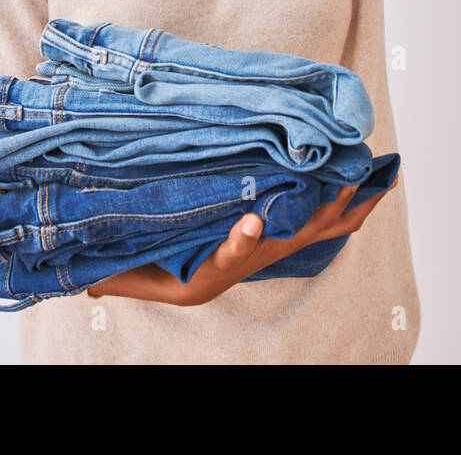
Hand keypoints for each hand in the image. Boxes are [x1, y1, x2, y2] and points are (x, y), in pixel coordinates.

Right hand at [85, 172, 398, 305]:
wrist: (189, 281)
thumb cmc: (160, 267)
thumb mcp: (132, 274)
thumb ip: (112, 277)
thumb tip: (85, 288)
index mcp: (218, 267)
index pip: (231, 256)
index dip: (243, 242)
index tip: (251, 223)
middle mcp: (256, 256)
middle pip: (297, 236)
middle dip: (324, 209)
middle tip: (349, 180)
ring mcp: (278, 244)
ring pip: (322, 227)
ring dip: (349, 201)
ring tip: (376, 172)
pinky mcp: (289, 231)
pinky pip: (330, 219)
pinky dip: (351, 200)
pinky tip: (375, 179)